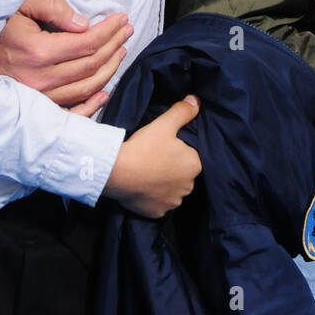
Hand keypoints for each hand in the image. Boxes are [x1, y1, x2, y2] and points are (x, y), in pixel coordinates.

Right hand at [0, 0, 132, 115]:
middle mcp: (40, 79)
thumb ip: (53, 9)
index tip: (121, 19)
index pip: (86, 43)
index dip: (108, 31)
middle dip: (113, 45)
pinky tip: (104, 92)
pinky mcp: (34, 108)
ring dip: (108, 69)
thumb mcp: (21, 4)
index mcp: (38, 52)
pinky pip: (69, 112)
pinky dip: (91, 105)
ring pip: (85, 87)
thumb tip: (83, 24)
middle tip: (127, 30)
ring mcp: (37, 97)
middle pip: (90, 65)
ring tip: (120, 51)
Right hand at [104, 96, 202, 218]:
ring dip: (163, 184)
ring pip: (171, 190)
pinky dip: (152, 197)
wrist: (117, 172)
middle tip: (154, 158)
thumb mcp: (164, 124)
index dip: (178, 151)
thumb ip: (183, 112)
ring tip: (147, 173)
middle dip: (173, 168)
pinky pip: (158, 204)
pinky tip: (143, 187)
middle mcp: (188, 187)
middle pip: (182, 174)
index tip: (164, 147)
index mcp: (195, 165)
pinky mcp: (157, 213)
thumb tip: (197, 101)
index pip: (191, 156)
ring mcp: (172, 203)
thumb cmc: (144, 147)